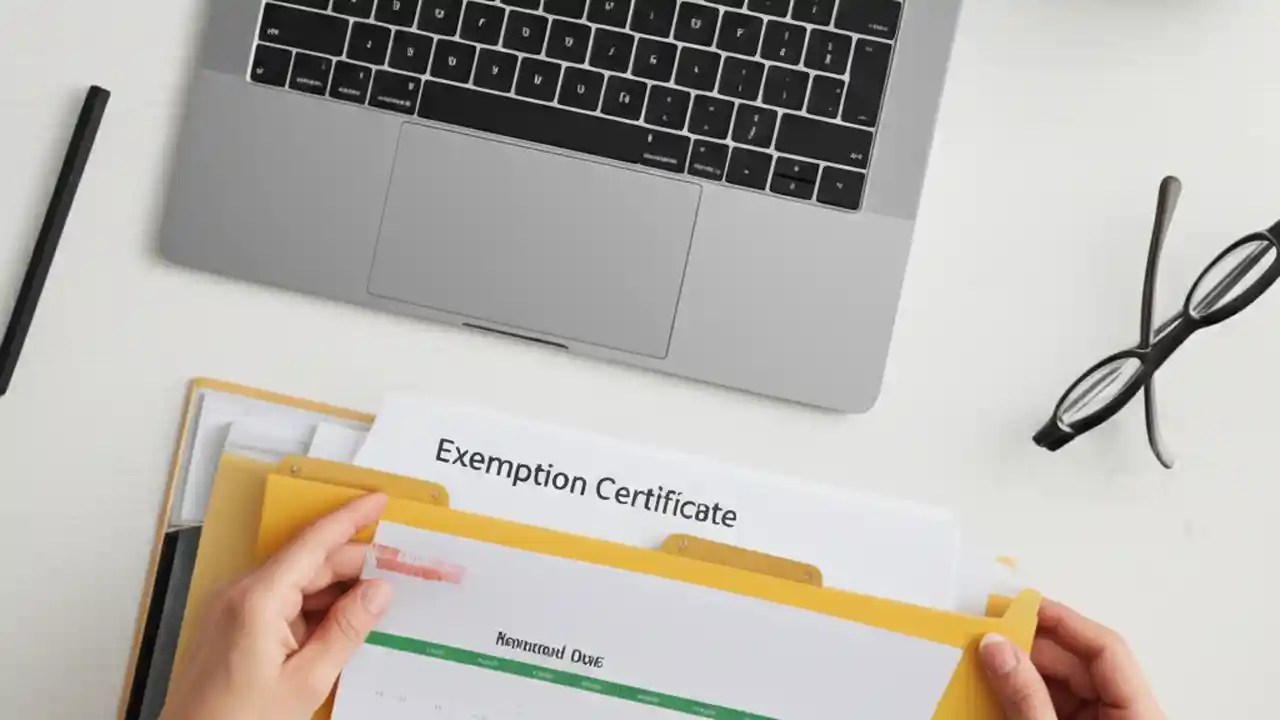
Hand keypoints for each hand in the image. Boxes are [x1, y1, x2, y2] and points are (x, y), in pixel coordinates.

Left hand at [161, 493, 393, 719]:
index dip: (351, 518)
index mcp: (258, 599)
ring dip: (336, 590)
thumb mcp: (307, 681)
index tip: (378, 501)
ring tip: (376, 604)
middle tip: (398, 571)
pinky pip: (281, 603)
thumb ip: (346, 630)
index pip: (314, 543)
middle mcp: (240, 593)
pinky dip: (314, 609)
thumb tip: (378, 591)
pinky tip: (340, 625)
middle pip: (309, 563)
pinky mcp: (232, 625)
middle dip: (355, 564)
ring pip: (297, 583)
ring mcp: (233, 608)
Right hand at [979, 599, 1162, 719]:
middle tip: (988, 634)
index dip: (1063, 621)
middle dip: (1030, 647)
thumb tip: (997, 648)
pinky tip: (994, 688)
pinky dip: (1022, 694)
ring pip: (1061, 683)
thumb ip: (1026, 697)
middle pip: (1078, 663)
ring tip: (984, 661)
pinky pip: (1052, 704)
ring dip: (1021, 671)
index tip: (1022, 605)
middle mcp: (1125, 714)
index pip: (1107, 648)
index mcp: (1139, 715)